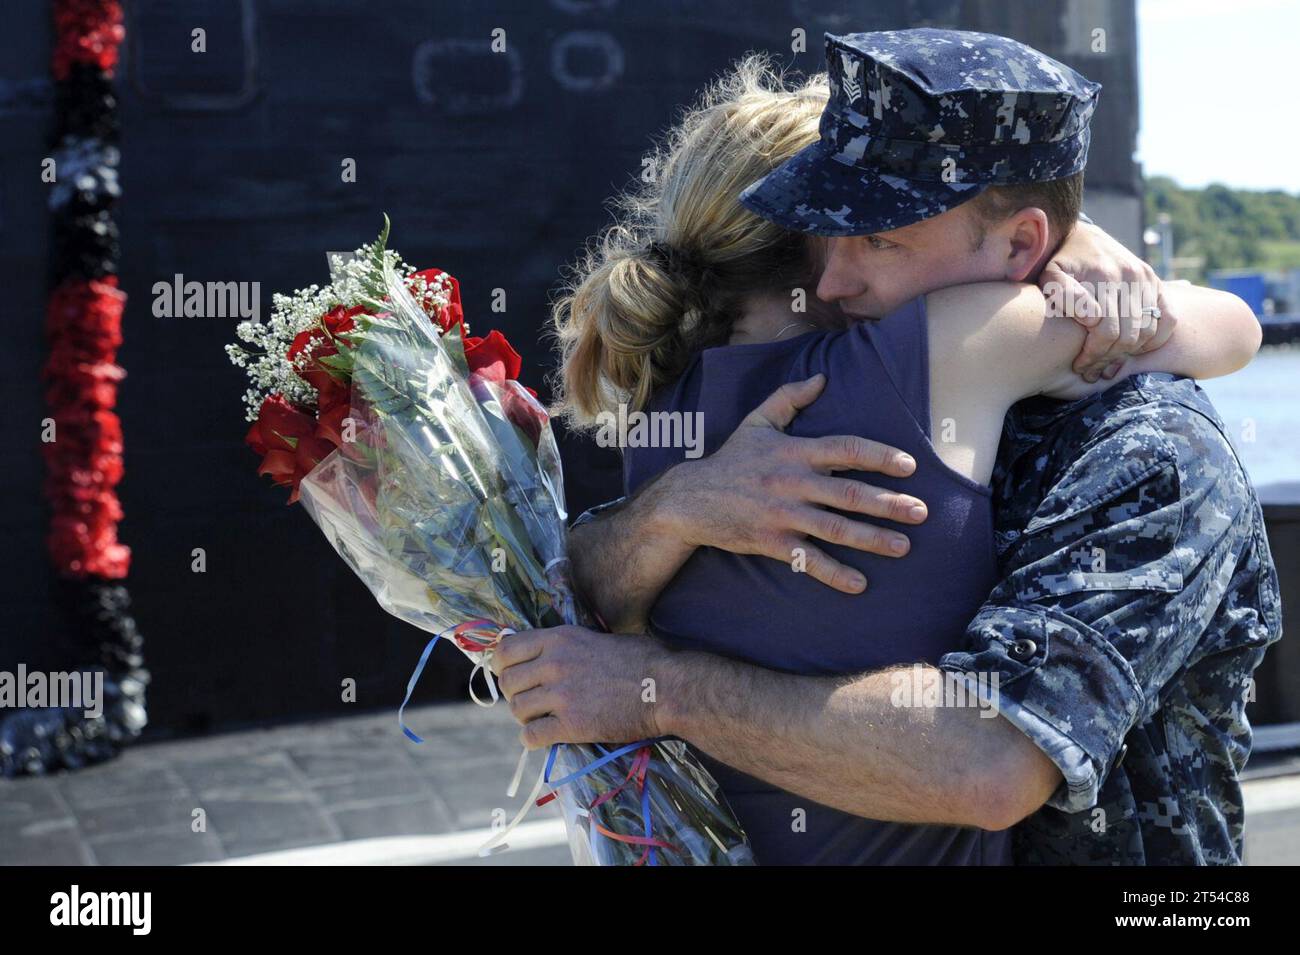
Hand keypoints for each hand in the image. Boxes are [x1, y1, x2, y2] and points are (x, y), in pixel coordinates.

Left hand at [493, 626, 672, 748]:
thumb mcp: (596, 638)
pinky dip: (534, 739)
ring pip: (517, 710)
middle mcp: (554, 664)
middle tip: (531, 700)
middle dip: (515, 694)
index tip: (509, 674)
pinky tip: (546, 736)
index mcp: (559, 638)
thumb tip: (540, 653)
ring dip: (526, 717)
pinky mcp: (571, 725)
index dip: (502, 665)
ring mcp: (561, 695)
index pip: (506, 650)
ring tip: (543, 718)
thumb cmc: (642, 659)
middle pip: (508, 683)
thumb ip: (565, 645)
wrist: (666, 688)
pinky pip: (531, 736)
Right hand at [659, 374, 926, 593]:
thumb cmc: (729, 459)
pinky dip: (834, 574)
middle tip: (922, 512)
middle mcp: (792, 481)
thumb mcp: (756, 422)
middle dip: (889, 504)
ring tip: (904, 546)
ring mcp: (782, 514)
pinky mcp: (771, 541)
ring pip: (836, 528)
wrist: (689, 499)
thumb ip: (789, 398)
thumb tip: (821, 378)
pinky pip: (808, 560)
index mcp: (794, 450)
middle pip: (850, 493)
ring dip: (873, 540)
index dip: (880, 456)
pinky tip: (859, 584)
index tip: (909, 466)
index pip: (846, 448)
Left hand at [1039, 222, 1176, 381]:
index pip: (1106, 331)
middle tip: (1092, 371)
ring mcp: (1147, 278)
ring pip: (1147, 331)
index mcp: (1104, 277)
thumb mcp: (1051, 275)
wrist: (1083, 239)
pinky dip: (1155, 339)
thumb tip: (1091, 316)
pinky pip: (1167, 319)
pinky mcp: (1156, 282)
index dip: (1092, 354)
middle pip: (1127, 335)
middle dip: (1108, 359)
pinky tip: (1133, 349)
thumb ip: (1061, 293)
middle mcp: (1131, 276)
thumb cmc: (1061, 263)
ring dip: (1129, 354)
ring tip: (1107, 365)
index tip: (1079, 366)